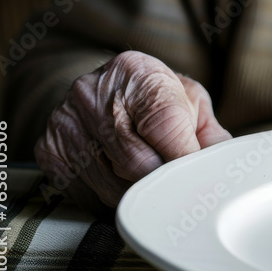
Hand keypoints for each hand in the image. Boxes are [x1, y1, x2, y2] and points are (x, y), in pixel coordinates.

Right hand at [35, 50, 230, 212]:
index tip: (199, 174)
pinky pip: (90, 196)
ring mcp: (66, 124)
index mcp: (136, 73)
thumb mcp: (190, 103)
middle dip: (165, 179)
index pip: (165, 125)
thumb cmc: (155, 98)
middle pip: (139, 162)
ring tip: (151, 176)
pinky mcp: (50, 153)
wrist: (106, 88)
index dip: (186, 157)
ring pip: (115, 187)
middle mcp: (92, 94)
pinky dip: (113, 197)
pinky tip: (122, 178)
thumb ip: (209, 134)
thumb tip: (221, 166)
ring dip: (140, 192)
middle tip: (180, 183)